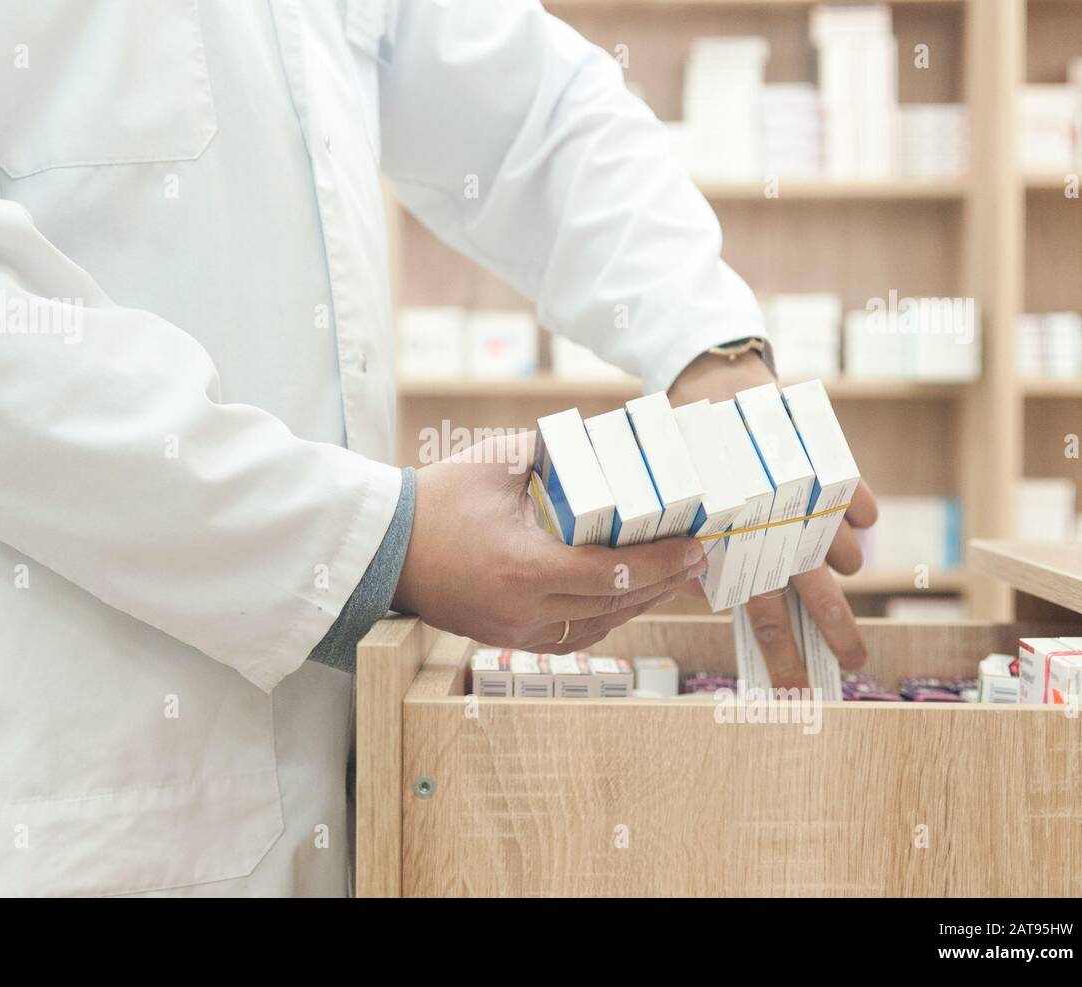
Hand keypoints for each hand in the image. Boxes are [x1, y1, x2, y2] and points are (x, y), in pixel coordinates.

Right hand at [393, 431, 706, 653]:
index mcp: (524, 567)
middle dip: (663, 583)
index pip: (613, 574)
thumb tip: (600, 435)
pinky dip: (603, 618)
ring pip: (597, 626)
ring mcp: (513, 632)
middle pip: (614, 605)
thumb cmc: (436, 500)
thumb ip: (551, 447)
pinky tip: (624, 600)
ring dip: (638, 604)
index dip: (661, 563)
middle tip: (698, 560)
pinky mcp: (505, 638)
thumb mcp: (495, 460)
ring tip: (672, 580)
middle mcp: (523, 610)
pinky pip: (570, 637)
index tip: (695, 546)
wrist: (383, 547)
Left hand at [667, 350, 879, 685]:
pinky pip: (859, 505)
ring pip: (841, 552)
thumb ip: (703, 550)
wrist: (715, 387)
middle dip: (837, 634)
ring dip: (843, 559)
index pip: (760, 614)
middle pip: (813, 596)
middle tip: (854, 665)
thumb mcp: (690, 506)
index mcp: (733, 545)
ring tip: (841, 558)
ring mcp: (805, 499)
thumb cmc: (696, 456)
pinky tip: (855, 515)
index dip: (780, 655)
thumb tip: (703, 592)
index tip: (794, 692)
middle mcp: (771, 529)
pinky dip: (861, 516)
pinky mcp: (829, 466)